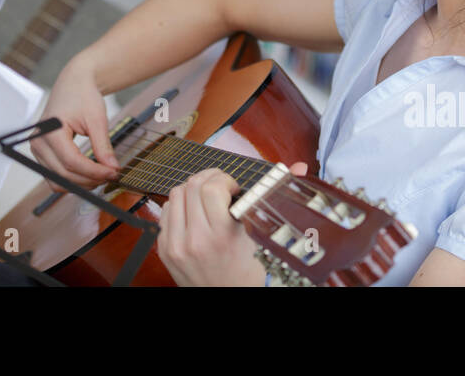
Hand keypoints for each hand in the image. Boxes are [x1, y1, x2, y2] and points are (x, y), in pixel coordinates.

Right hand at [29, 57, 118, 191]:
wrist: (73, 84)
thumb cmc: (83, 96)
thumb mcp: (97, 119)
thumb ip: (103, 146)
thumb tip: (113, 169)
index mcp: (50, 130)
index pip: (72, 162)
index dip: (94, 172)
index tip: (114, 172)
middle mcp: (38, 142)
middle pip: (64, 174)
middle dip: (90, 179)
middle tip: (112, 175)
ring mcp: (37, 150)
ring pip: (58, 181)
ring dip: (81, 184)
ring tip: (102, 175)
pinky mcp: (41, 154)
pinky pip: (55, 177)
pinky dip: (72, 180)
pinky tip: (89, 174)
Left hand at [158, 161, 309, 285]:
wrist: (229, 299)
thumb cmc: (251, 273)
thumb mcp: (264, 239)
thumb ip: (277, 196)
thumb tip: (299, 165)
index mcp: (221, 236)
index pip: (212, 188)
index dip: (225, 180)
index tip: (233, 188)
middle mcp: (195, 241)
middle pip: (192, 186)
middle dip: (209, 179)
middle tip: (221, 188)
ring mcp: (176, 246)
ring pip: (175, 194)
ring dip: (192, 191)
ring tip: (207, 199)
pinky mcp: (165, 249)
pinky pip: (166, 211)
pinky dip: (179, 206)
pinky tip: (194, 214)